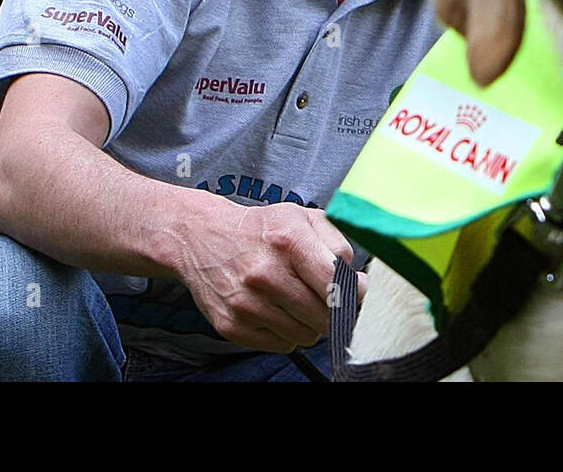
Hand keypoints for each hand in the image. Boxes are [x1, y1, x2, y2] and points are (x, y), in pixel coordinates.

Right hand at [177, 201, 367, 351]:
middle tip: (324, 297)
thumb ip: (338, 245)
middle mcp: (265, 273)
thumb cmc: (262, 229)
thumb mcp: (303, 218)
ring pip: (306, 335)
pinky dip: (287, 333)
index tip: (356, 292)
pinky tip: (277, 310)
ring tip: (296, 299)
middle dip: (332, 310)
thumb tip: (360, 284)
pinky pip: (282, 346)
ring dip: (310, 323)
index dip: (353, 292)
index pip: (334, 283)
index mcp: (287, 239)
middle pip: (323, 316)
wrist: (202, 238)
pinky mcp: (231, 326)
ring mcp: (245, 303)